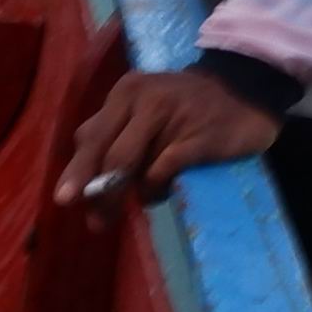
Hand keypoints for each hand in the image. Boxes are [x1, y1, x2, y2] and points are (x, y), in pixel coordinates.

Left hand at [65, 70, 276, 211]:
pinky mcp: (199, 137)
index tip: (66, 200)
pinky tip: (161, 191)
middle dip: (98, 192)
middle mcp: (144, 100)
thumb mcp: (145, 110)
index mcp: (125, 93)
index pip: (92, 136)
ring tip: (145, 198)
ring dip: (134, 191)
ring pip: (135, 165)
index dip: (77, 171)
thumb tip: (84, 181)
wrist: (245, 90)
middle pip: (108, 154)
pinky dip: (156, 187)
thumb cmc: (187, 107)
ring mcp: (172, 116)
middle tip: (96, 221)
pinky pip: (163, 170)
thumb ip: (115, 136)